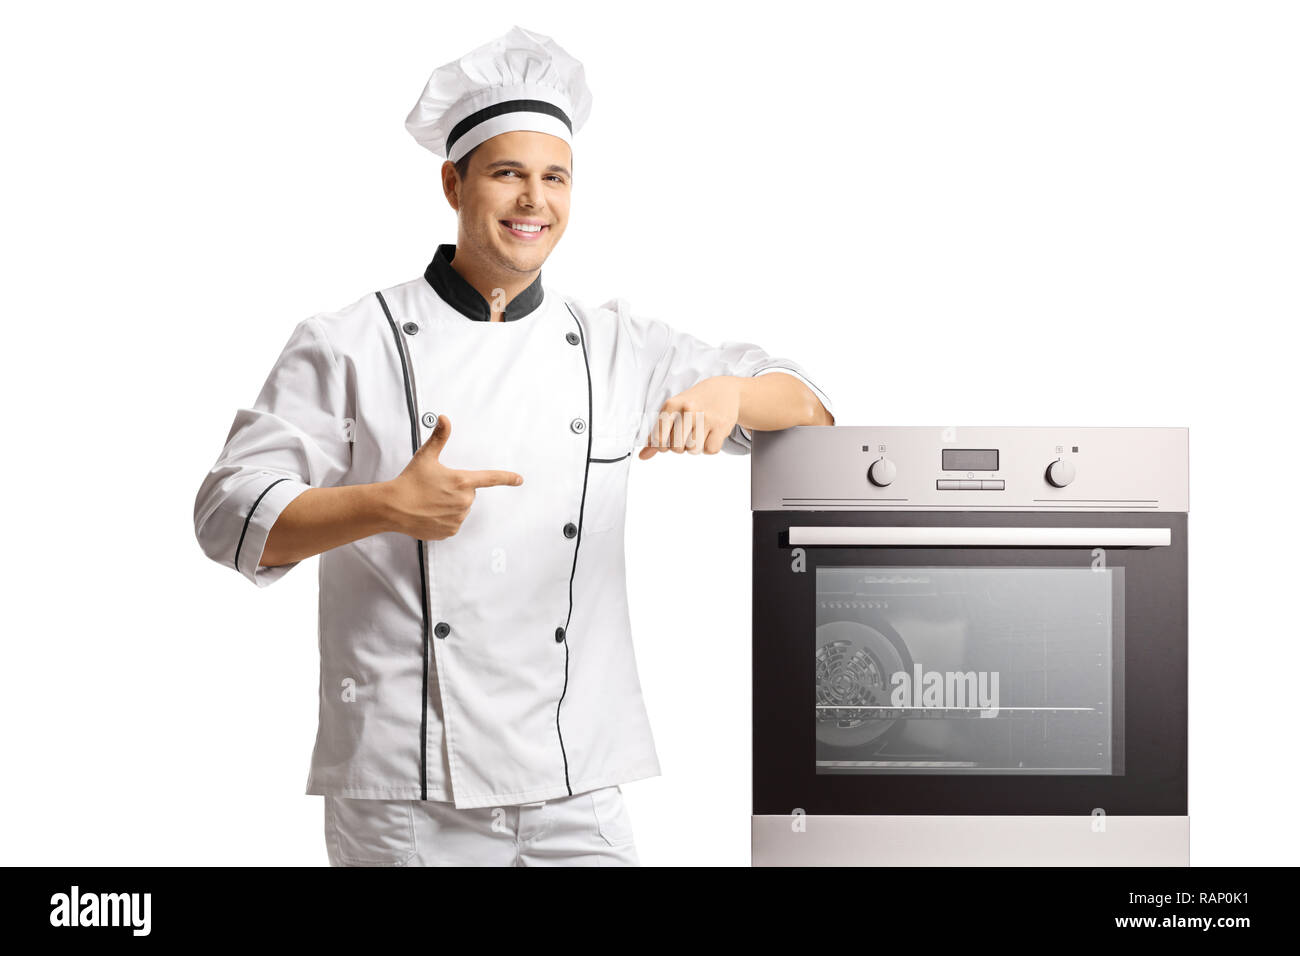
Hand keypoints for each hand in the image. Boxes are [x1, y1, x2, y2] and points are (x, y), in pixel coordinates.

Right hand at [383, 415, 522, 539]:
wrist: (392, 507)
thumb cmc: (410, 481)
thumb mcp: (425, 456)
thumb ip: (439, 437)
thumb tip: (444, 418)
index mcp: (462, 482)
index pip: (491, 479)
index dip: (507, 478)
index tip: (519, 479)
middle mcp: (464, 501)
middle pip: (468, 493)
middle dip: (455, 490)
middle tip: (435, 488)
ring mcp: (458, 518)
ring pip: (460, 509)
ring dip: (449, 505)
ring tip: (429, 501)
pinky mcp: (450, 531)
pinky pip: (452, 523)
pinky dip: (443, 518)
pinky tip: (429, 513)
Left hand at [639, 376, 742, 458]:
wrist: (724, 391)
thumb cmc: (693, 403)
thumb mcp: (672, 412)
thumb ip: (657, 434)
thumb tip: (642, 456)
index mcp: (671, 405)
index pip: (659, 439)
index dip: (662, 446)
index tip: (669, 440)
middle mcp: (688, 409)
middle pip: (676, 448)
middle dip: (680, 448)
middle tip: (686, 436)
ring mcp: (706, 417)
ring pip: (693, 450)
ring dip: (695, 448)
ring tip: (698, 434)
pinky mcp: (721, 425)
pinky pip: (710, 450)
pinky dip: (709, 447)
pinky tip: (710, 435)